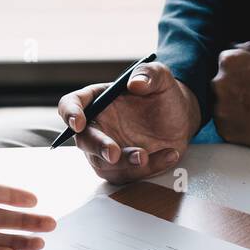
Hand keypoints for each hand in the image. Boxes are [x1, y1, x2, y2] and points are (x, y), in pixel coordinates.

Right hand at [59, 61, 201, 184]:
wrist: (179, 119)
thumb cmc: (163, 96)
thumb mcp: (161, 78)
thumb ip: (149, 74)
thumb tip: (136, 83)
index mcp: (97, 100)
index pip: (71, 104)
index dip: (70, 113)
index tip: (78, 122)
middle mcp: (97, 126)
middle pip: (84, 140)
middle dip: (98, 148)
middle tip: (113, 153)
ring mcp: (107, 150)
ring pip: (105, 164)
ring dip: (125, 164)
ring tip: (146, 156)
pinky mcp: (122, 168)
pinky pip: (129, 175)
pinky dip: (150, 168)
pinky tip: (169, 155)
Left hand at [211, 41, 249, 155]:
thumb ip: (247, 48)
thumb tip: (233, 47)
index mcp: (229, 61)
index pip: (224, 62)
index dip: (238, 71)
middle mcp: (219, 83)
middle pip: (219, 84)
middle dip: (233, 89)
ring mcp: (220, 109)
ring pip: (220, 106)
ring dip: (232, 107)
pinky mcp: (224, 131)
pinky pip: (225, 126)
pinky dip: (236, 125)